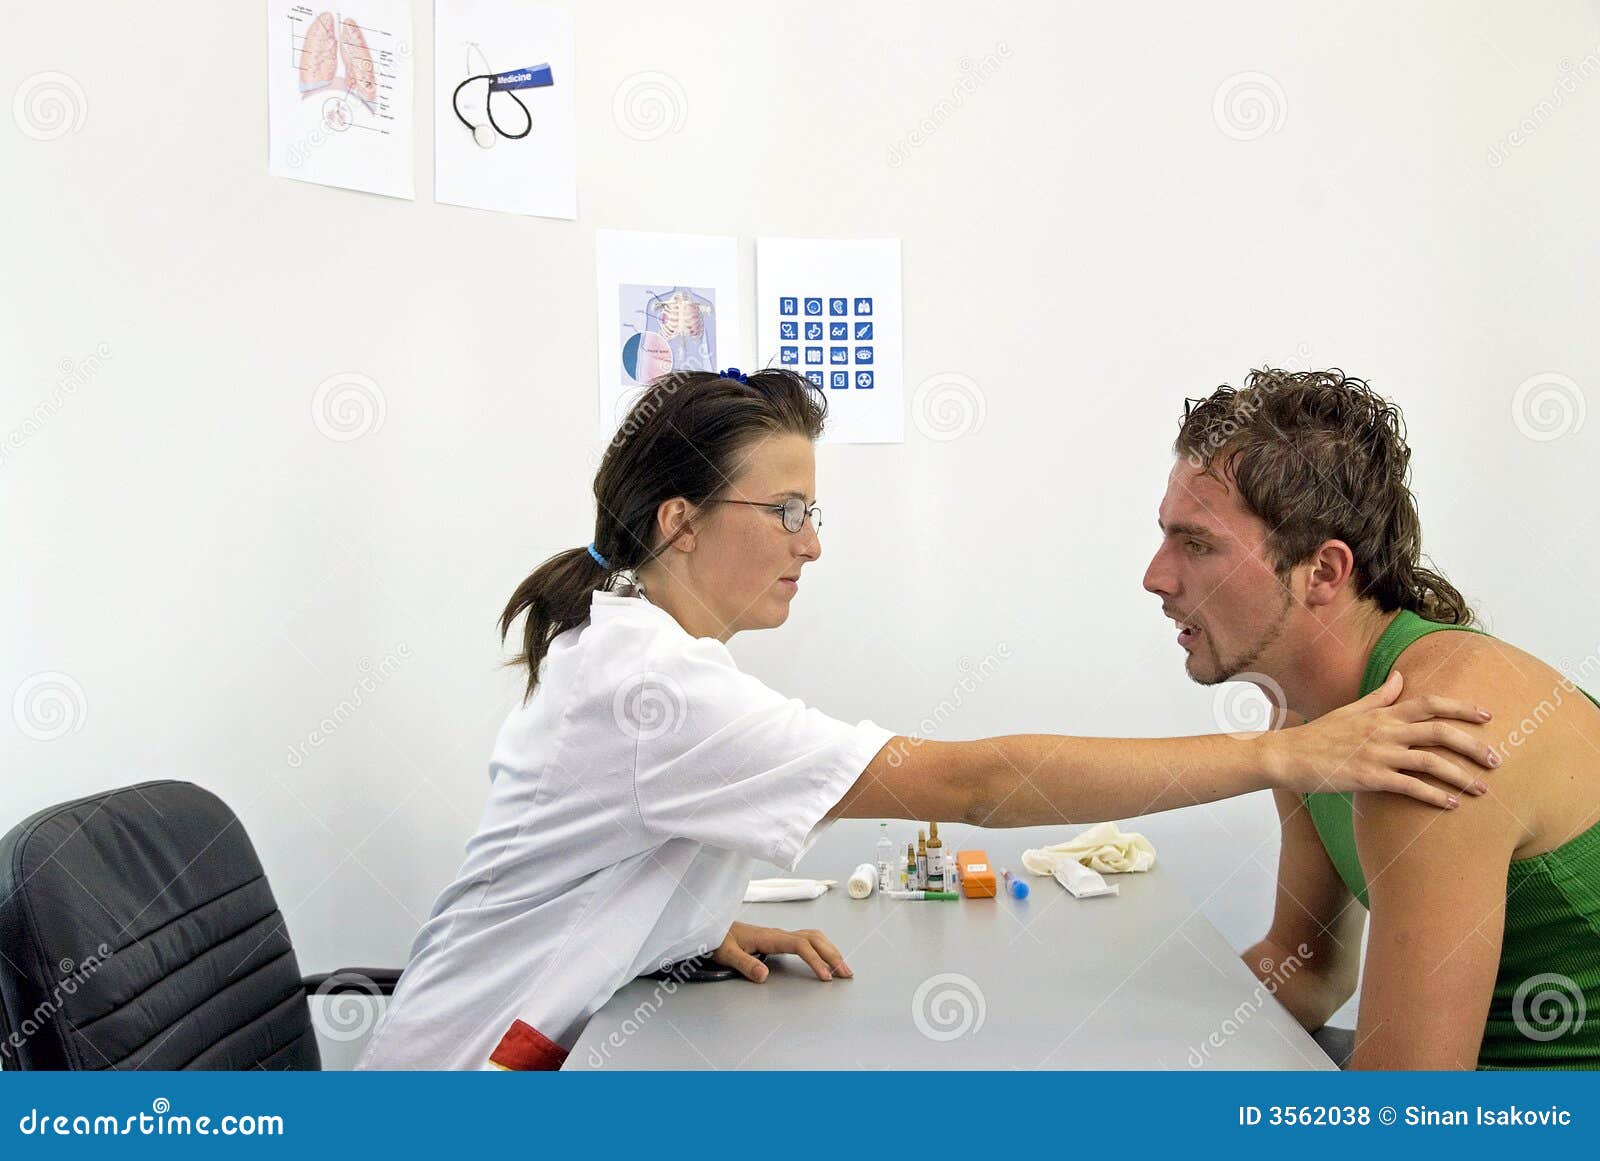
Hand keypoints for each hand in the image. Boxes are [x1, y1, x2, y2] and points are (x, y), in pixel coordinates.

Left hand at [710, 921, 852, 982]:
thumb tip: (764, 975)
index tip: (825, 976)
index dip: (815, 960)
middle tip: (846, 974)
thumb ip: (744, 964)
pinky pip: (808, 940)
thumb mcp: (726, 954)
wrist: (712, 928)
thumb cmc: (718, 939)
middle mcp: (778, 934)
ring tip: (843, 968)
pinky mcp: (780, 940)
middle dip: (832, 955)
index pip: (800, 945)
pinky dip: (822, 948)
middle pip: (814, 939)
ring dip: (830, 950)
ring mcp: (780, 936)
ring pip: (814, 937)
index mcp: (769, 936)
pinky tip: (827, 958)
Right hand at [1262, 670, 1497, 807]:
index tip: (1488, 716)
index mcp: (1382, 713)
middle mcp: (1385, 730)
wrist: (1287, 755)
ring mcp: (1378, 754)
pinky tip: (1452, 805)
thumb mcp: (1351, 710)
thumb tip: (1401, 676)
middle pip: (1440, 732)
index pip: (1430, 704)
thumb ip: (1380, 695)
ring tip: (1482, 789)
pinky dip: (1435, 796)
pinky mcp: (1369, 778)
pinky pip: (1411, 787)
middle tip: (1497, 760)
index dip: (1462, 708)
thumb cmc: (1318, 734)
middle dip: (1473, 745)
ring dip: (1462, 776)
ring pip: (1431, 762)